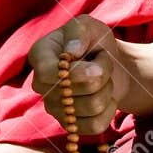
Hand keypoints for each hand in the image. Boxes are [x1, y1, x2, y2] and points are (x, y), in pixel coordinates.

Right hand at [29, 14, 152, 128]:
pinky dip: (110, 111)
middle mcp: (41, 84)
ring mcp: (53, 107)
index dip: (75, 74)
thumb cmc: (95, 42)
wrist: (112, 65)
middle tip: (102, 65)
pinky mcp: (70, 124)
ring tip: (104, 79)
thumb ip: (78, 31)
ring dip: (107, 91)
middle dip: (100, 77)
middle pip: (72, 93)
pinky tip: (106, 99)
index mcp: (40, 55)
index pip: (47, 73)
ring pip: (89, 108)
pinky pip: (95, 126)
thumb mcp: (88, 26)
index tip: (97, 67)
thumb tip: (72, 51)